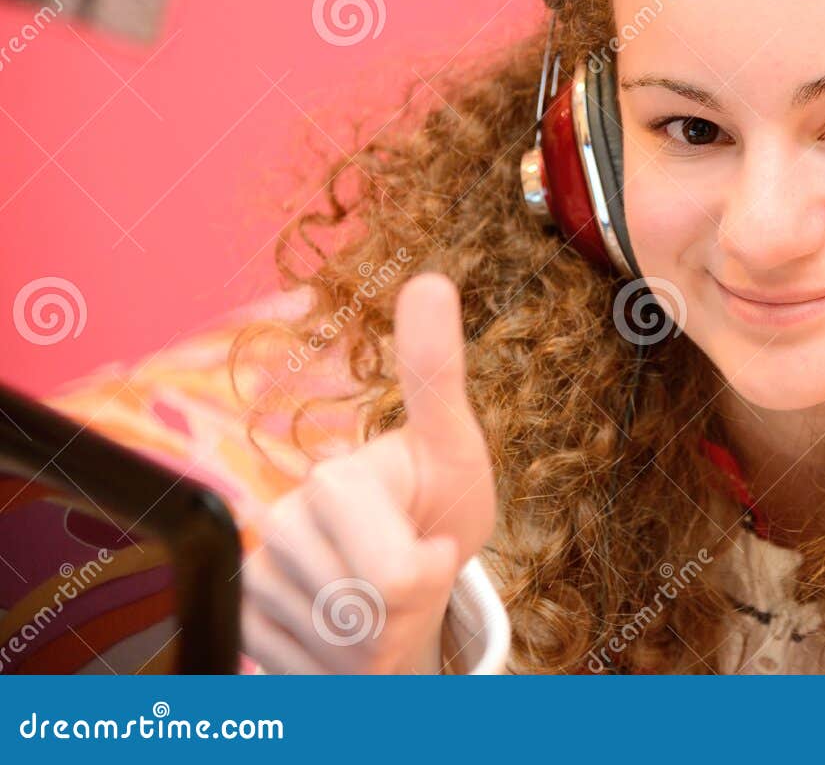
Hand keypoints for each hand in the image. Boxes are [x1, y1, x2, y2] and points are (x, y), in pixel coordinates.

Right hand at [242, 273, 496, 672]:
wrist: (409, 564)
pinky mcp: (244, 614)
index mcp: (339, 479)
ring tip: (382, 592)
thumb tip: (432, 278)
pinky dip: (336, 662)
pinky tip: (344, 622)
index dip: (429, 576)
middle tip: (413, 572)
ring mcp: (261, 570)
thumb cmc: (439, 500)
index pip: (394, 576)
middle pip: (366, 618)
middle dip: (406, 612)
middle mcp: (286, 519)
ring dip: (375, 639)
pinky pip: (300, 669)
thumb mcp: (458, 445)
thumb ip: (437, 372)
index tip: (438, 547)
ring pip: (335, 651)